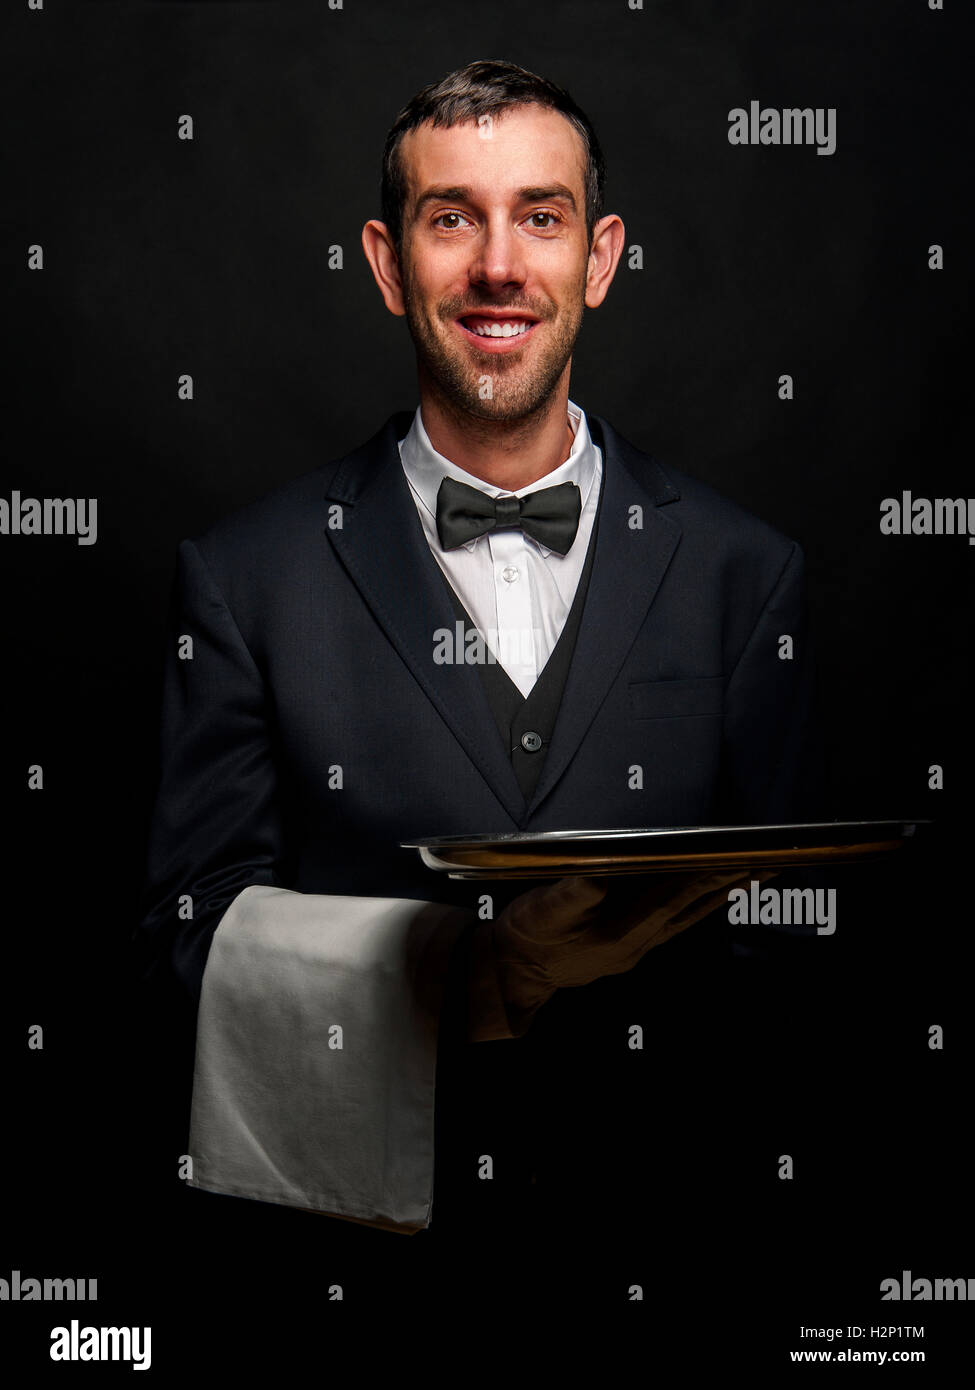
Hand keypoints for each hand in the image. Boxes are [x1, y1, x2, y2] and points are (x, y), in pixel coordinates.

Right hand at [489, 868, 776, 1030]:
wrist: (513, 972)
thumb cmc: (528, 937)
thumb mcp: (544, 910)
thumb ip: (574, 893)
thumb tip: (600, 872)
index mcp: (623, 933)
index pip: (677, 897)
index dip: (709, 876)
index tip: (740, 859)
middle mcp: (638, 943)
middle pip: (696, 909)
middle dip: (731, 886)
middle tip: (768, 865)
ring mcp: (636, 948)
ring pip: (690, 917)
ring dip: (722, 896)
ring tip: (752, 876)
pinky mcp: (628, 945)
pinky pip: (675, 921)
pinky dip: (698, 904)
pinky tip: (706, 895)